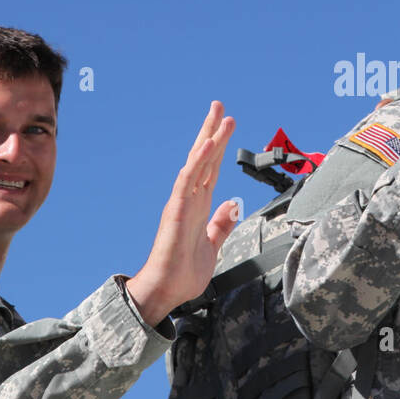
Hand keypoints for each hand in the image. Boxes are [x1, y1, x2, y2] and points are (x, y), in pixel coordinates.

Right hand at [126, 102, 238, 323]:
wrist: (167, 291)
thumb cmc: (184, 272)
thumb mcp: (212, 246)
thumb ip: (221, 225)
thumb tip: (232, 204)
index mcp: (199, 205)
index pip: (212, 169)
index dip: (220, 147)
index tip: (226, 125)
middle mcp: (190, 198)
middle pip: (204, 158)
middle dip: (212, 131)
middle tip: (220, 107)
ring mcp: (182, 202)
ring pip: (197, 163)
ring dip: (209, 139)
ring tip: (220, 116)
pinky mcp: (176, 210)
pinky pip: (188, 181)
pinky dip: (198, 162)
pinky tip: (207, 145)